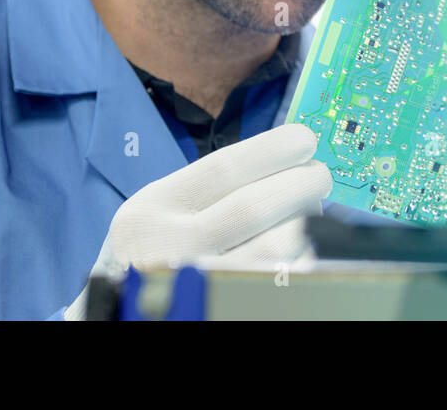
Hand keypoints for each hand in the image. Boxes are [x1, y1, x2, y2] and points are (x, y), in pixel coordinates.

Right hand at [64, 122, 328, 318]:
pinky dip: (299, 259)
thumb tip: (289, 159)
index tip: (305, 140)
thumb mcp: (165, 209)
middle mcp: (169, 246)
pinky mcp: (221, 306)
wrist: (127, 306)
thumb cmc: (160, 248)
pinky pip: (278, 280)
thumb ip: (215, 187)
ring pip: (272, 248)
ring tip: (309, 212)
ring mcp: (196, 284)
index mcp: (155, 207)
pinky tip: (299, 248)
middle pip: (253, 206)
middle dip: (300, 184)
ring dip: (304, 224)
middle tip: (319, 176)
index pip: (224, 168)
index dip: (274, 150)